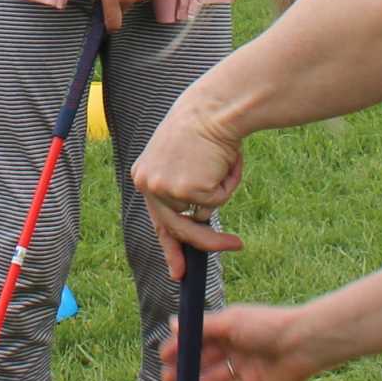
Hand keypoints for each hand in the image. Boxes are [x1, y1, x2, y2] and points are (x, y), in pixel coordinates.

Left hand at [132, 90, 244, 275]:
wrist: (214, 107)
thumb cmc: (206, 127)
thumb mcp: (184, 159)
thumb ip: (184, 188)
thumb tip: (200, 218)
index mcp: (144, 175)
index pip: (158, 219)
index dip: (171, 247)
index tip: (179, 273)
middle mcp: (148, 184)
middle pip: (178, 227)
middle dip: (207, 242)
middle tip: (236, 245)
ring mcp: (165, 189)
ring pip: (204, 213)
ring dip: (222, 192)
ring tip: (224, 162)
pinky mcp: (186, 190)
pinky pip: (218, 201)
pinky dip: (229, 184)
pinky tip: (224, 159)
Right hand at [160, 304, 321, 380]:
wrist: (302, 344)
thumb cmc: (266, 325)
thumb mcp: (231, 322)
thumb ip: (203, 327)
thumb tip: (172, 323)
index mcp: (227, 327)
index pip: (197, 337)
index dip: (180, 347)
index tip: (162, 356)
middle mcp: (234, 346)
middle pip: (204, 360)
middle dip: (185, 370)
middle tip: (166, 380)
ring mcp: (243, 367)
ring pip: (214, 379)